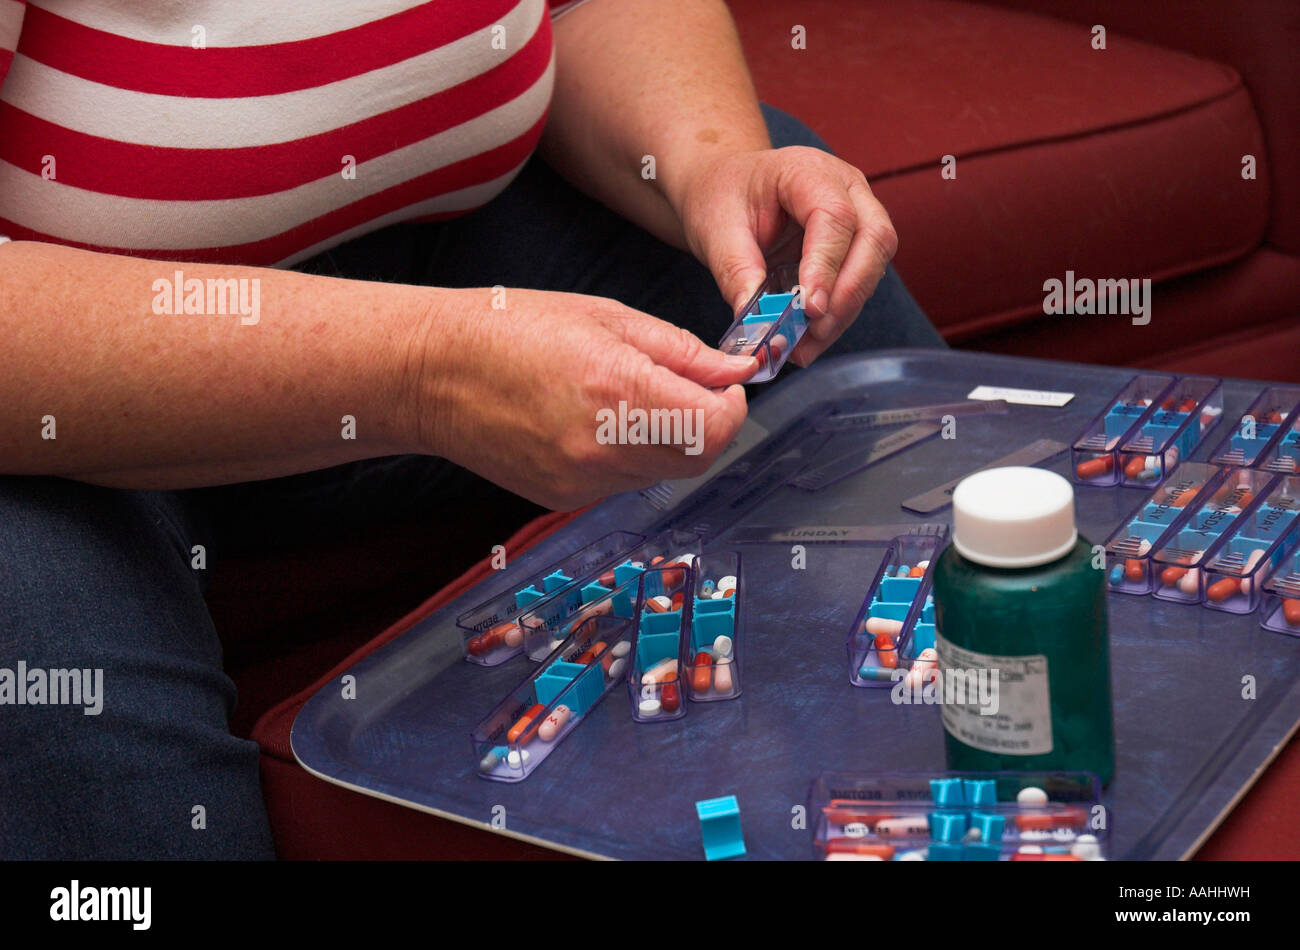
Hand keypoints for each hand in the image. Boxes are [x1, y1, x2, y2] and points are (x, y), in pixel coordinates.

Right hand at [404, 288, 756, 509]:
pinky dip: (628, 455)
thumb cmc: (512, 329)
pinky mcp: (565, 498)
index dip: (731, 404)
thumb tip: (735, 371)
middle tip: (682, 387)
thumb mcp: (609, 318)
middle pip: (700, 458)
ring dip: (667, 439)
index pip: (718, 428)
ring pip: (663, 472)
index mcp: (620, 393)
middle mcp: (604, 449)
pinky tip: (592, 421)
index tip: (720, 383)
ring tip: (623, 397)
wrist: (433, 373)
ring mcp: (583, 482)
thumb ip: (681, 351)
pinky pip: (623, 482)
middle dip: (705, 423)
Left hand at [673, 146, 898, 365]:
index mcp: (808, 171)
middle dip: (847, 293)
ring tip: (806, 346)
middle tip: (813, 332)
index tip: (810, 308)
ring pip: (874, 265)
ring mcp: (858, 214)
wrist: (724, 189)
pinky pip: (859, 282)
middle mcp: (846, 187)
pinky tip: (811, 339)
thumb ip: (737, 272)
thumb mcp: (716, 230)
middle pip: (874, 239)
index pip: (835, 216)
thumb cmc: (721, 198)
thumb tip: (759, 323)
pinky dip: (838, 315)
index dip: (827, 265)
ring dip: (844, 312)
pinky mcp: (854, 244)